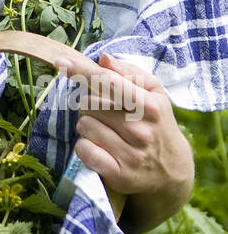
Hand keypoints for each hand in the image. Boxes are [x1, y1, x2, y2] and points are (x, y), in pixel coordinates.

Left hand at [55, 51, 194, 232]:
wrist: (172, 169)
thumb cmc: (156, 122)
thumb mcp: (153, 93)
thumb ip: (129, 73)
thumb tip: (103, 59)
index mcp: (150, 106)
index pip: (110, 83)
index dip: (83, 71)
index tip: (61, 62)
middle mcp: (141, 131)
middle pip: (89, 104)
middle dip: (89, 104)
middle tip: (104, 112)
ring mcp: (131, 155)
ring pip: (84, 126)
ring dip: (88, 125)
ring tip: (105, 130)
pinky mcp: (119, 175)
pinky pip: (84, 150)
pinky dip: (85, 146)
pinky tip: (99, 147)